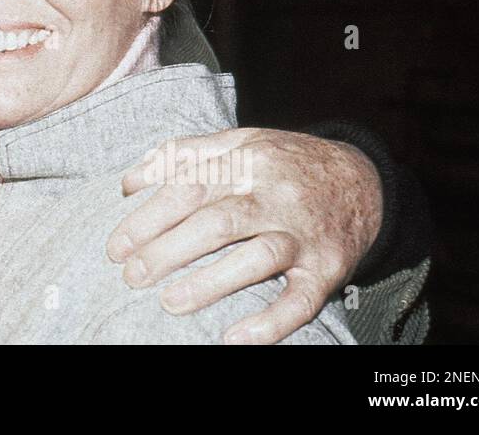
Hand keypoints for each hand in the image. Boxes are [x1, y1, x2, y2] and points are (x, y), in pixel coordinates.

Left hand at [106, 127, 382, 343]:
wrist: (363, 179)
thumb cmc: (282, 163)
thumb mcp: (237, 142)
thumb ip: (182, 155)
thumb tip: (127, 181)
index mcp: (246, 161)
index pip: (187, 187)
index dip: (147, 217)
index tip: (115, 247)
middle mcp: (274, 195)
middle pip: (216, 222)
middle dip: (167, 251)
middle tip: (131, 277)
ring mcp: (302, 233)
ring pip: (257, 258)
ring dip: (210, 283)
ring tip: (169, 303)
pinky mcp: (328, 267)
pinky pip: (302, 299)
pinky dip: (271, 321)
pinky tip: (235, 337)